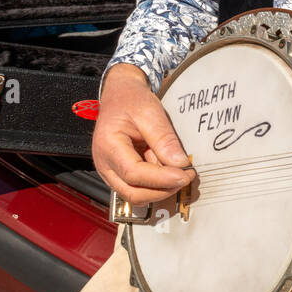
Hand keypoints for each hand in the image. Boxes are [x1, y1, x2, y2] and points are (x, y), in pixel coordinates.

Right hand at [92, 64, 195, 205]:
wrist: (120, 96)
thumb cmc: (131, 101)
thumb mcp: (150, 112)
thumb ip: (164, 139)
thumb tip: (180, 164)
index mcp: (108, 146)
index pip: (133, 174)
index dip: (161, 179)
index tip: (184, 175)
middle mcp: (105, 164)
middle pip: (133, 193)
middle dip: (163, 190)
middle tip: (187, 176)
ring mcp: (111, 171)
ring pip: (136, 195)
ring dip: (161, 189)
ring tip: (180, 172)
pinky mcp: (120, 174)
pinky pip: (138, 188)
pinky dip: (156, 185)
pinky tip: (169, 171)